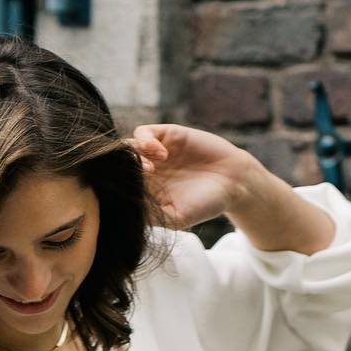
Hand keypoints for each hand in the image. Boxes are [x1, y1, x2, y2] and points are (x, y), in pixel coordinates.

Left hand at [127, 123, 258, 229]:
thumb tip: (126, 212)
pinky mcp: (167, 134)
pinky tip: (161, 155)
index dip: (117, 187)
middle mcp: (146, 171)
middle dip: (123, 172)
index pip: (119, 185)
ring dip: (133, 156)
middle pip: (119, 165)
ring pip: (127, 147)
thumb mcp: (176, 218)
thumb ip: (151, 216)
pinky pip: (144, 132)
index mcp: (144, 192)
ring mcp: (154, 152)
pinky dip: (146, 141)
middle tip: (140, 182)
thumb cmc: (205, 205)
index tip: (127, 195)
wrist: (233, 182)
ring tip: (151, 169)